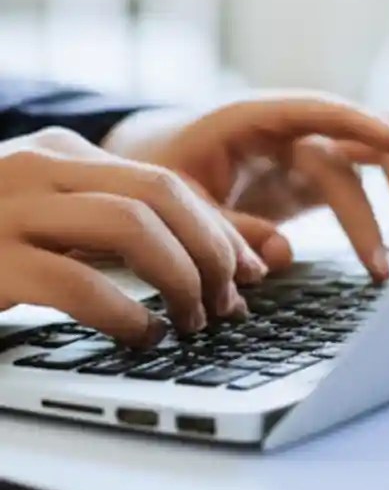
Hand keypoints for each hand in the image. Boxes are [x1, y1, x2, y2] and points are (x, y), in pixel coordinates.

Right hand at [0, 128, 252, 344]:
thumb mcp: (65, 230)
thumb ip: (149, 233)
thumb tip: (262, 256)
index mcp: (60, 153)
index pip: (167, 183)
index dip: (222, 231)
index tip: (252, 273)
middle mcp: (36, 166)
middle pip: (159, 193)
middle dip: (211, 250)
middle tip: (228, 302)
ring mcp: (7, 209)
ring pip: (129, 225)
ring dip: (180, 278)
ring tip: (191, 320)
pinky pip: (76, 284)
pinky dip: (125, 314)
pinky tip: (143, 335)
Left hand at [102, 92, 388, 281]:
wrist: (150, 164)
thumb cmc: (157, 179)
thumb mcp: (175, 205)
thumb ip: (225, 228)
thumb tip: (282, 256)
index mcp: (253, 118)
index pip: (322, 112)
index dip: (366, 125)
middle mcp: (294, 126)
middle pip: (367, 141)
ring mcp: (313, 146)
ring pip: (381, 155)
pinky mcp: (323, 171)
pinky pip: (375, 166)